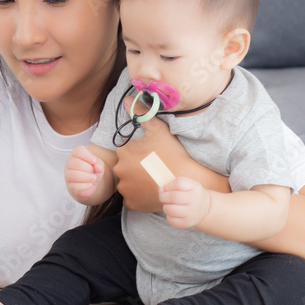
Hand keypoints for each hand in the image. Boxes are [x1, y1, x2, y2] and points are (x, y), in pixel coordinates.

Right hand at [66, 145, 103, 198]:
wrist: (91, 184)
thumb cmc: (93, 171)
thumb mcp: (99, 165)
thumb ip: (99, 164)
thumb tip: (98, 167)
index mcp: (76, 155)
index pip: (78, 150)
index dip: (87, 156)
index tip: (94, 161)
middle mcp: (69, 164)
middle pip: (76, 163)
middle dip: (88, 168)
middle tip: (94, 172)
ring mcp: (68, 175)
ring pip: (73, 175)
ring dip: (86, 177)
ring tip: (93, 178)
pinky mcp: (70, 186)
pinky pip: (74, 186)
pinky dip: (84, 186)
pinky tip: (90, 185)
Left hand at [113, 97, 187, 211]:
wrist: (185, 181)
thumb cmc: (172, 154)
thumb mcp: (158, 129)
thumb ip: (141, 113)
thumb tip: (126, 100)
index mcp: (123, 152)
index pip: (127, 151)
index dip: (140, 152)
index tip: (153, 155)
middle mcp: (119, 171)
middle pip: (125, 167)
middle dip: (136, 167)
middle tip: (154, 167)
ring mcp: (124, 190)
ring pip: (127, 183)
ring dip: (136, 181)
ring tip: (154, 178)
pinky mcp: (131, 204)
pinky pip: (132, 198)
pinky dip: (139, 196)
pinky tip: (151, 189)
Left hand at [158, 177, 211, 228]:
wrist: (205, 208)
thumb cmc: (192, 194)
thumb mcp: (188, 184)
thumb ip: (174, 184)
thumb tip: (161, 190)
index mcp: (195, 187)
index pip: (178, 183)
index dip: (168, 185)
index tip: (167, 188)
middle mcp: (195, 200)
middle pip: (173, 197)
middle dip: (163, 196)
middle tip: (163, 197)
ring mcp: (191, 213)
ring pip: (169, 209)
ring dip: (165, 206)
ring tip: (169, 205)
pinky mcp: (187, 223)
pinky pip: (171, 220)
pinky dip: (168, 216)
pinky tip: (173, 213)